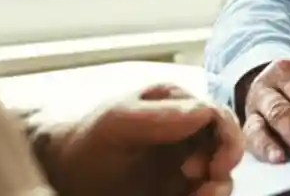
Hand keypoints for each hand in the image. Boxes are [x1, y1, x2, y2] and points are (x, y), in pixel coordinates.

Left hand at [38, 84, 242, 195]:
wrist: (63, 175)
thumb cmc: (88, 142)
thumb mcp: (116, 124)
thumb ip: (157, 115)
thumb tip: (204, 112)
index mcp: (175, 102)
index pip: (217, 115)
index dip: (225, 139)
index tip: (211, 166)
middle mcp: (186, 127)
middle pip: (226, 142)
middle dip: (226, 162)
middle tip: (209, 183)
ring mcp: (184, 157)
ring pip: (219, 169)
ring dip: (218, 184)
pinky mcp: (178, 185)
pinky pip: (203, 189)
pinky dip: (205, 195)